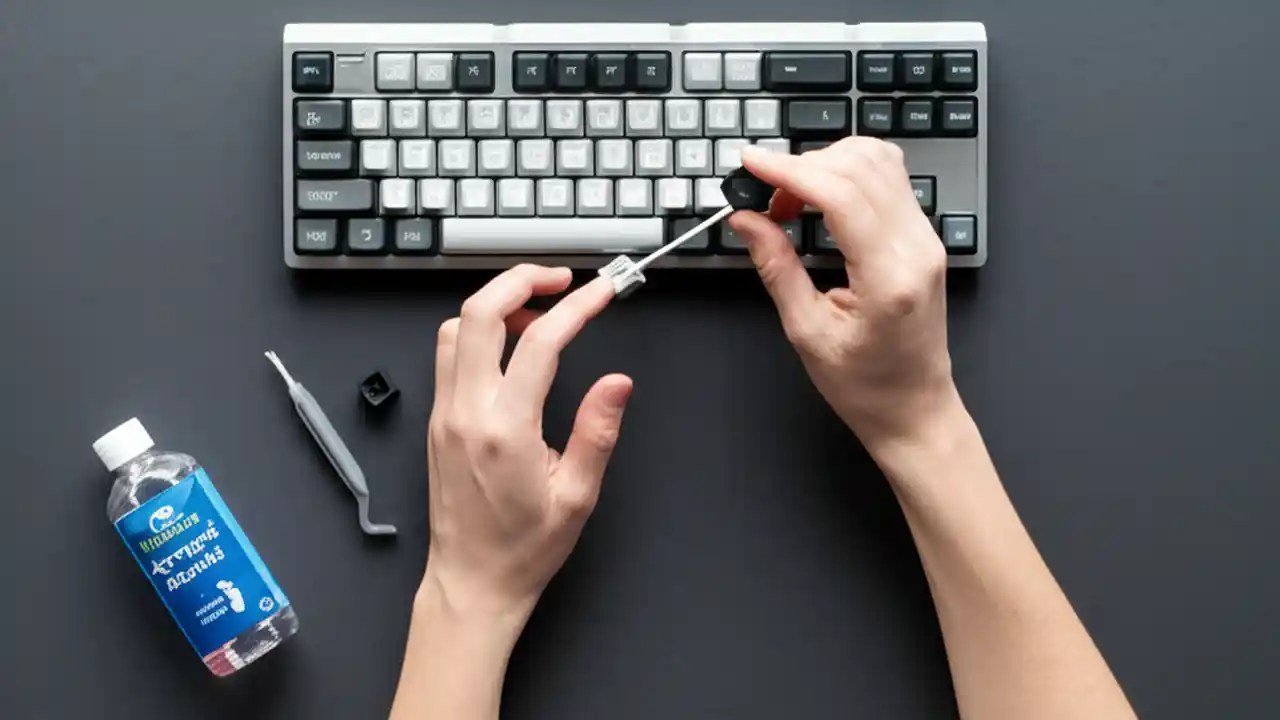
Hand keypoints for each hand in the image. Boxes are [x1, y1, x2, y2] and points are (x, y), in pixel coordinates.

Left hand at [425, 265, 631, 617]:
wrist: (471, 583)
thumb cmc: (522, 549)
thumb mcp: (578, 495)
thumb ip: (598, 431)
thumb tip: (617, 383)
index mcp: (505, 430)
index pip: (541, 342)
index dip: (577, 306)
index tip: (602, 291)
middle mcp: (466, 414)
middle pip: (479, 313)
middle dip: (521, 280)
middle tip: (560, 278)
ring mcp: (444, 414)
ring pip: (455, 328)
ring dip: (494, 305)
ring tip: (536, 313)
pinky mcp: (436, 422)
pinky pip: (448, 355)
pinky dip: (476, 332)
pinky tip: (508, 348)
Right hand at [732, 139, 957, 452]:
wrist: (914, 408)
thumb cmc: (864, 385)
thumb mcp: (806, 332)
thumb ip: (776, 267)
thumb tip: (745, 219)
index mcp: (889, 277)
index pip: (842, 195)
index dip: (791, 170)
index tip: (751, 163)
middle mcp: (916, 248)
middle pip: (861, 167)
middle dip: (803, 166)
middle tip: (765, 198)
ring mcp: (926, 238)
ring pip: (878, 161)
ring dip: (826, 164)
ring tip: (792, 201)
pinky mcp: (924, 236)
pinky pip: (888, 180)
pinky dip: (847, 175)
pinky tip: (820, 200)